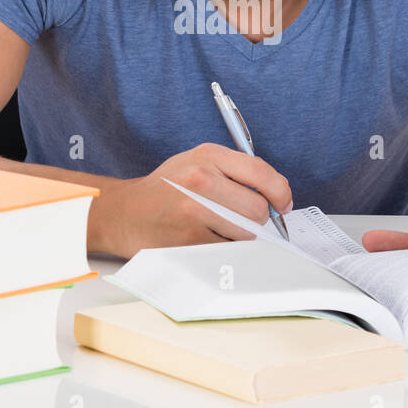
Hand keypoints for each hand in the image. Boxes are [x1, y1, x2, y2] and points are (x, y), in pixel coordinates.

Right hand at [89, 143, 292, 257]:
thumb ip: (235, 172)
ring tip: (218, 229)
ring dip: (240, 237)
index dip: (280, 193)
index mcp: (207, 156)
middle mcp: (200, 180)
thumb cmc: (167, 189)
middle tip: (244, 221)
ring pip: (245, 234)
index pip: (261, 172)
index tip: (282, 205)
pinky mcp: (187, 240)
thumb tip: (277, 196)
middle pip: (258, 209)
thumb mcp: (196, 163)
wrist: (124, 212)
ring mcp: (193, 212)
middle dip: (259, 220)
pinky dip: (223, 250)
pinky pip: (226, 251)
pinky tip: (205, 239)